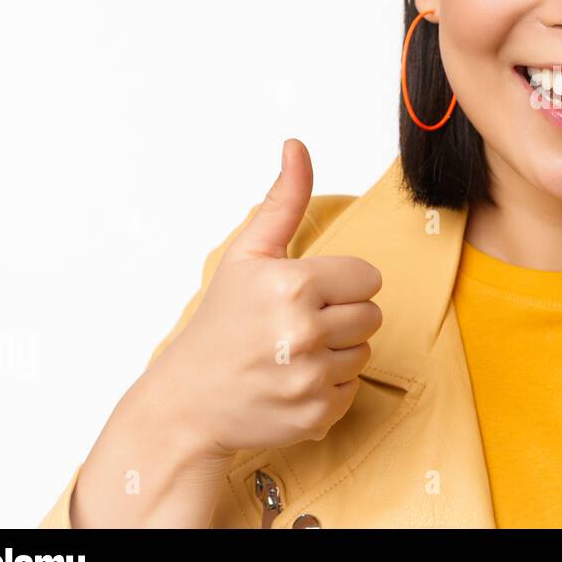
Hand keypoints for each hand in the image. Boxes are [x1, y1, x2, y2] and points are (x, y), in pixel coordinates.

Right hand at [149, 138, 383, 455]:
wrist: (188, 402)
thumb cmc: (220, 323)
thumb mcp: (247, 254)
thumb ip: (283, 201)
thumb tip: (297, 146)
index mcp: (294, 285)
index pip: (368, 278)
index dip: (341, 284)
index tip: (308, 293)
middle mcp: (305, 332)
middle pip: (372, 315)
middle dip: (342, 316)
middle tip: (298, 324)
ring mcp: (311, 377)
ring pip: (365, 352)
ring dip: (339, 351)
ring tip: (295, 352)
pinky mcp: (317, 414)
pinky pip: (354, 389)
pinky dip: (330, 387)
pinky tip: (294, 381)